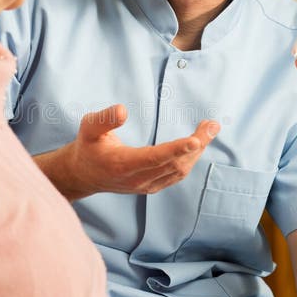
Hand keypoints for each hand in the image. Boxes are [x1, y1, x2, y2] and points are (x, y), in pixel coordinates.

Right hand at [48, 104, 218, 198]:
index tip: (195, 140)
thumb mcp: (88, 128)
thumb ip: (104, 119)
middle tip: (212, 125)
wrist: (85, 174)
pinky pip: (176, 174)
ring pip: (179, 170)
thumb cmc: (88, 147)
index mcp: (122, 164)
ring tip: (209, 130)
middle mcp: (137, 179)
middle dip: (196, 144)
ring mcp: (146, 185)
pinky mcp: (152, 186)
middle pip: (174, 164)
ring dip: (197, 151)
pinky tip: (198, 144)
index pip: (154, 158)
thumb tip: (123, 110)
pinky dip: (191, 159)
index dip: (176, 149)